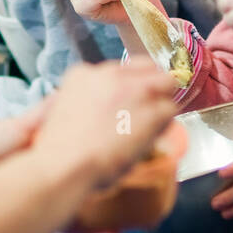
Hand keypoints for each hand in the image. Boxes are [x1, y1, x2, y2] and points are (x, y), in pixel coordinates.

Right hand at [34, 61, 176, 189]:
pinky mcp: (152, 109)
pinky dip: (164, 124)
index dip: (131, 84)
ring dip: (160, 105)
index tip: (131, 99)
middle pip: (148, 68)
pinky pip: (170, 110)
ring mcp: (134, 89)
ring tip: (147, 129)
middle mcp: (110, 74)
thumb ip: (88, 101)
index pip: (121, 67)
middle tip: (148, 110)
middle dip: (152, 86)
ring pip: (166, 84)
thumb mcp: (64, 112)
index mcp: (83, 74)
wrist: (66, 164)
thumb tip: (106, 109)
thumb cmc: (62, 151)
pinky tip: (150, 139)